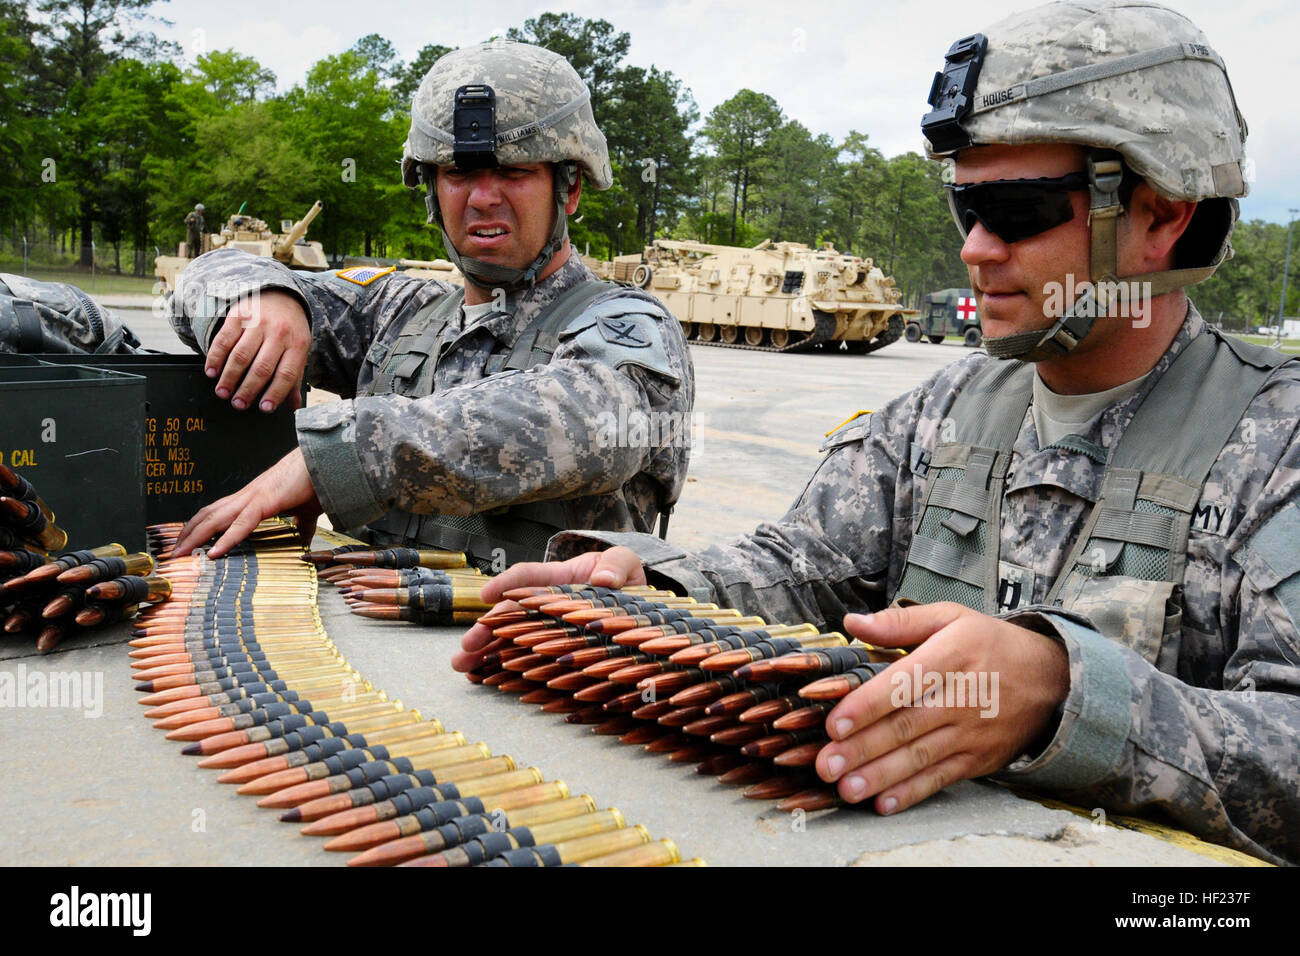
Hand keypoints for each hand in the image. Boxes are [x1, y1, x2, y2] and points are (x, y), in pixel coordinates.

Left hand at [170, 448, 321, 557]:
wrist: (323, 462)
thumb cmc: (313, 481)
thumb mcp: (305, 510)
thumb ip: (301, 525)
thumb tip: (304, 539)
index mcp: (253, 497)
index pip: (217, 512)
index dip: (199, 526)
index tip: (187, 543)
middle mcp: (246, 496)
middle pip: (207, 515)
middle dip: (187, 534)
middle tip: (172, 552)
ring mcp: (253, 497)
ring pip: (215, 519)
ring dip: (195, 537)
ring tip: (180, 554)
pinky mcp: (265, 501)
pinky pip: (241, 523)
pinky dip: (226, 539)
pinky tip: (214, 553)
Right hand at [207, 289, 310, 411]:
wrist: (278, 296)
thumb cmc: (289, 330)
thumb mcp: (298, 350)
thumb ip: (294, 377)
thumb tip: (293, 406)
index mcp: (298, 344)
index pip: (286, 374)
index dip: (275, 393)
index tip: (264, 408)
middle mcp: (279, 333)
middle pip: (262, 367)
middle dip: (248, 389)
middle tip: (238, 404)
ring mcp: (258, 323)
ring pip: (241, 355)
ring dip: (229, 377)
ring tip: (223, 392)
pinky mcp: (238, 315)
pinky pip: (224, 340)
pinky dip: (216, 358)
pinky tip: (212, 371)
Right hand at [452, 547, 645, 672]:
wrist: (632, 599)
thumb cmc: (623, 576)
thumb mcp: (625, 562)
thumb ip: (617, 565)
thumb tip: (603, 580)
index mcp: (561, 578)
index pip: (529, 577)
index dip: (507, 583)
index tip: (486, 595)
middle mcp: (547, 604)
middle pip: (510, 614)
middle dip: (485, 628)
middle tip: (466, 647)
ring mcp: (547, 626)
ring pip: (510, 636)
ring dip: (485, 651)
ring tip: (462, 666)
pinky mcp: (553, 647)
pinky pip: (526, 656)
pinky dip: (505, 666)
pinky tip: (483, 677)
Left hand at [816, 602, 1067, 813]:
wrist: (1052, 679)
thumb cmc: (991, 644)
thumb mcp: (951, 618)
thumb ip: (899, 622)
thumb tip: (852, 623)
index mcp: (952, 655)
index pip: (904, 683)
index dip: (868, 705)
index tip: (835, 723)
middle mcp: (963, 696)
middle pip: (907, 725)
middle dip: (863, 748)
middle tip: (826, 764)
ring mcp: (972, 732)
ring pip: (920, 757)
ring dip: (880, 775)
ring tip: (847, 788)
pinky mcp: (979, 758)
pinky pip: (941, 778)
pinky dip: (913, 793)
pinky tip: (884, 802)